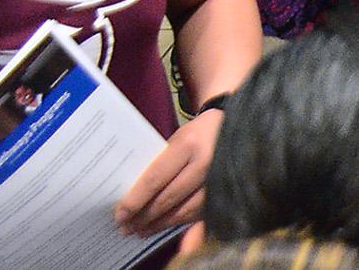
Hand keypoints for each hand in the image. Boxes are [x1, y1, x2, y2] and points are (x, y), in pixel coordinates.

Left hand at [116, 105, 221, 235]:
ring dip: (159, 224)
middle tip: (126, 228)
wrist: (239, 127)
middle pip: (167, 199)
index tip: (120, 216)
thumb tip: (133, 195)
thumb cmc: (199, 133)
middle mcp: (205, 164)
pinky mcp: (226, 193)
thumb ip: (160, 163)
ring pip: (183, 211)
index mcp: (188, 145)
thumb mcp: (178, 139)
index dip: (135, 201)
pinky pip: (198, 214)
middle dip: (144, 217)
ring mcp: (218, 181)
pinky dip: (178, 222)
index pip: (154, 180)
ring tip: (141, 231)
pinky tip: (164, 225)